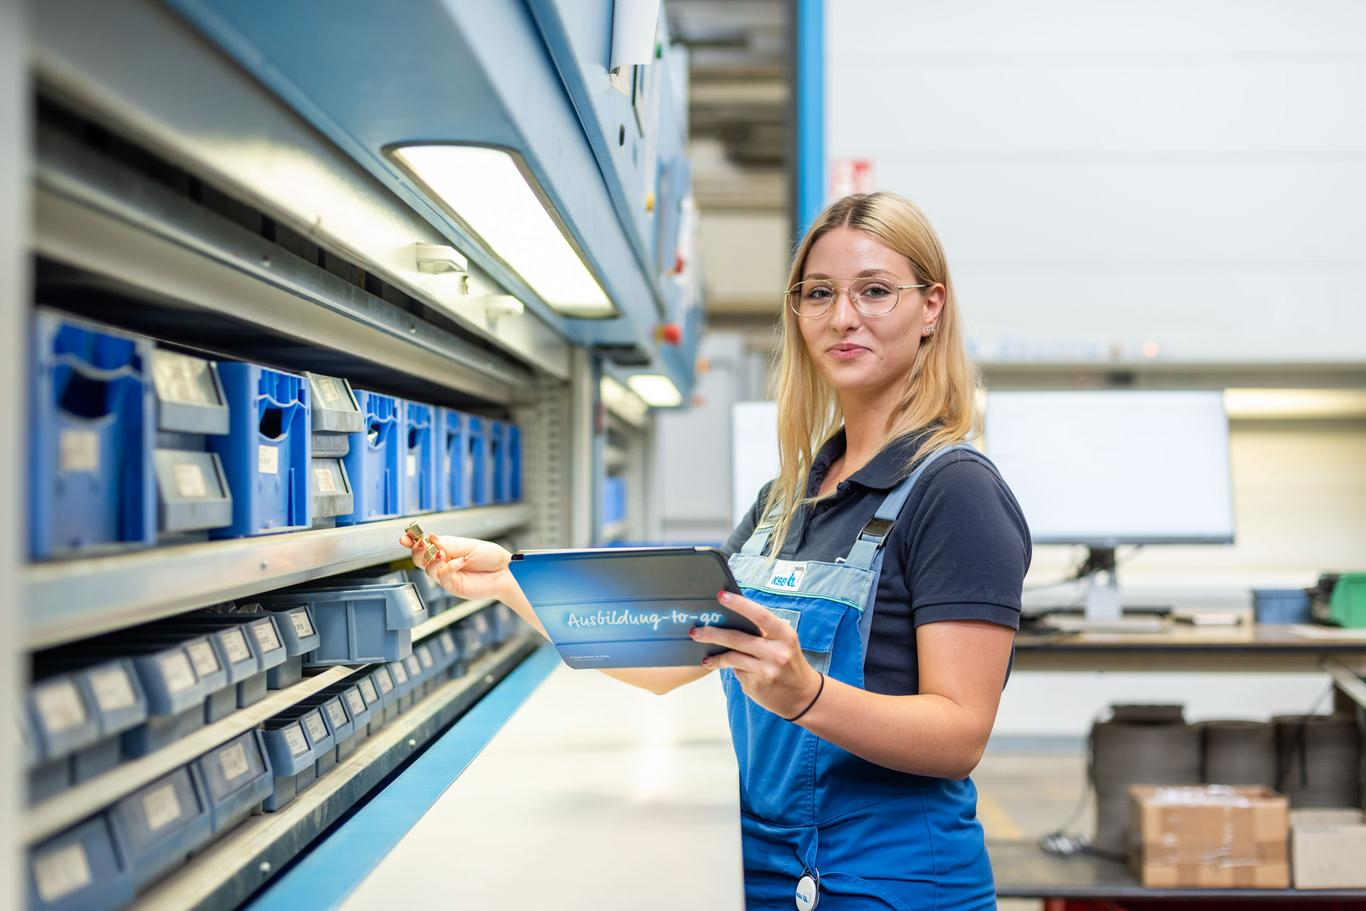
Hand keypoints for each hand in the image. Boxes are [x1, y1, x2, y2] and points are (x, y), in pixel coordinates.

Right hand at [398, 532, 512, 601]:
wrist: (505, 572)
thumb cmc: (490, 558)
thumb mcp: (469, 546)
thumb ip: (449, 545)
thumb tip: (430, 539)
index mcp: (446, 549)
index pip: (424, 544)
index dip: (413, 540)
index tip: (405, 535)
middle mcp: (443, 562)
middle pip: (419, 558)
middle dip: (416, 550)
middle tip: (418, 543)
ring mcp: (446, 575)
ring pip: (427, 569)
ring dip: (431, 559)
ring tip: (441, 553)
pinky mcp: (453, 586)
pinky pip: (443, 577)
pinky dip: (450, 567)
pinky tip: (462, 561)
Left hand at [690, 590, 821, 719]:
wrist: (803, 696)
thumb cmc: (789, 662)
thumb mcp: (784, 643)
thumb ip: (762, 633)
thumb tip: (729, 620)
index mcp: (784, 635)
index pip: (760, 615)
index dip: (740, 604)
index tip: (721, 596)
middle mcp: (777, 652)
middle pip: (737, 638)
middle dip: (712, 634)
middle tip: (696, 631)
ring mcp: (766, 670)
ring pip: (732, 658)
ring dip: (715, 658)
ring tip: (705, 658)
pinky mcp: (757, 685)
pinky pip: (737, 673)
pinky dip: (732, 670)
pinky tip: (732, 673)